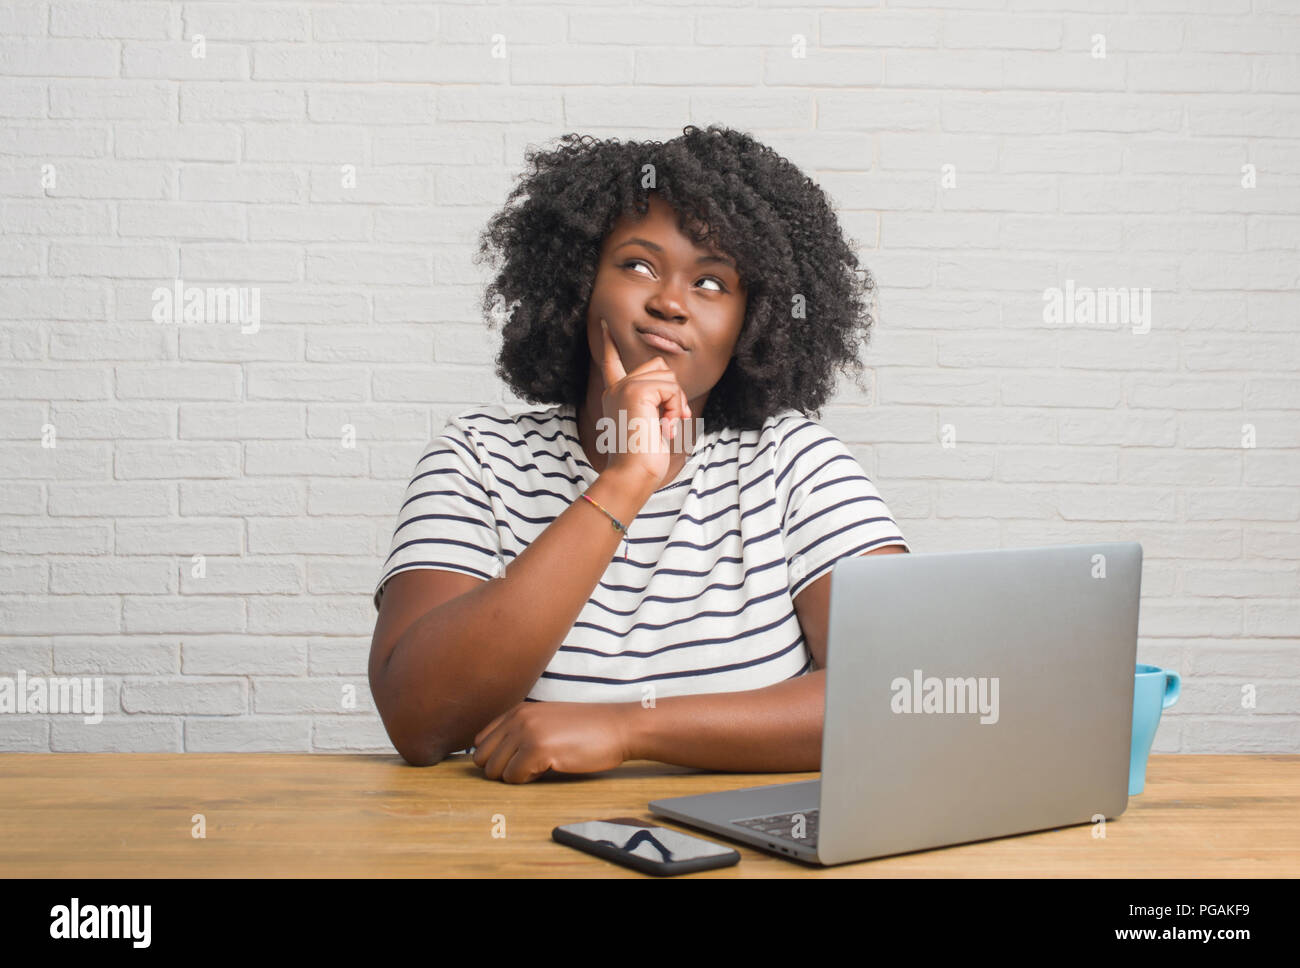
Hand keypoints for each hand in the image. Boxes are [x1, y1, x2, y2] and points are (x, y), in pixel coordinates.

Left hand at [471, 700, 632, 782]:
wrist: (618, 727)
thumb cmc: (587, 729)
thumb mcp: (547, 721)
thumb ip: (521, 731)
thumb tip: (495, 758)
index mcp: (518, 711)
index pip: (481, 741)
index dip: (496, 757)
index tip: (517, 761)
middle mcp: (518, 719)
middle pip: (482, 758)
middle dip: (502, 769)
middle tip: (530, 766)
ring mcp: (527, 733)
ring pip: (495, 771)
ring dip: (516, 775)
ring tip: (542, 765)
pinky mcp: (539, 749)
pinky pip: (514, 778)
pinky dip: (529, 780)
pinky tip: (550, 767)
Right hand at [597, 317, 691, 488]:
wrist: (632, 474)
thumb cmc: (643, 458)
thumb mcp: (648, 424)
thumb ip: (653, 400)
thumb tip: (669, 383)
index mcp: (615, 396)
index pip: (612, 362)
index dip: (608, 343)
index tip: (605, 324)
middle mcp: (616, 388)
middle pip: (659, 366)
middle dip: (673, 392)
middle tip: (672, 420)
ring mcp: (624, 388)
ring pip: (668, 377)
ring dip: (676, 403)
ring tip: (666, 426)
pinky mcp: (636, 391)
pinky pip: (671, 389)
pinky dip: (676, 409)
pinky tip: (666, 427)